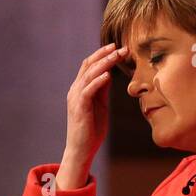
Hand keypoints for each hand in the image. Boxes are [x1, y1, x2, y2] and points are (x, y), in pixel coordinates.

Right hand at [58, 43, 125, 189]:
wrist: (81, 149)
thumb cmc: (91, 129)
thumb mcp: (100, 105)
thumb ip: (102, 90)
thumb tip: (109, 75)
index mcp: (80, 88)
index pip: (90, 65)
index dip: (103, 55)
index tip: (118, 47)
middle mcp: (75, 90)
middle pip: (88, 65)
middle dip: (105, 54)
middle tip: (120, 46)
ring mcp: (76, 98)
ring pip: (89, 75)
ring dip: (104, 63)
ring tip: (116, 55)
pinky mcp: (79, 108)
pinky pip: (88, 91)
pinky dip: (97, 81)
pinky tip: (108, 75)